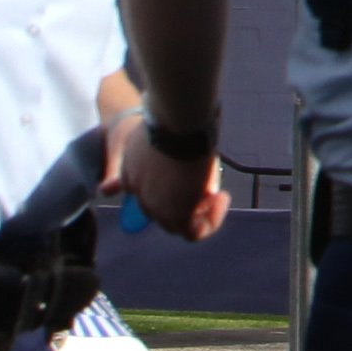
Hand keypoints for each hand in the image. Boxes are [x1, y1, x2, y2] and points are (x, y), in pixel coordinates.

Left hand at [113, 111, 229, 243]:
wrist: (178, 121)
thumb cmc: (175, 117)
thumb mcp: (167, 131)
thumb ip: (170, 146)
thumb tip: (175, 155)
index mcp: (129, 169)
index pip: (143, 191)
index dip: (167, 188)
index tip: (186, 174)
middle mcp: (137, 190)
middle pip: (159, 209)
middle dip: (185, 199)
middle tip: (207, 183)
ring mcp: (154, 205)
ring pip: (175, 225)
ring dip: (199, 213)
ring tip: (218, 194)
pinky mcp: (175, 214)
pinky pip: (194, 233)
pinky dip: (210, 222)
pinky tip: (222, 199)